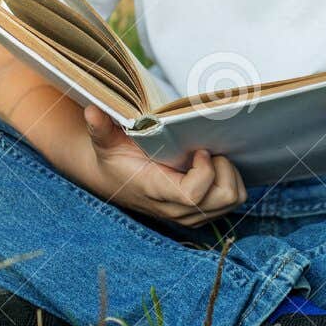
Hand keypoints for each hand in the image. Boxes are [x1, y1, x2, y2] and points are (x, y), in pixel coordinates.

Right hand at [81, 105, 245, 226]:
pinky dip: (230, 182)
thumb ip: (101, 128)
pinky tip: (215, 166)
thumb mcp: (105, 141)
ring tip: (214, 157)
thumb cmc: (114, 158)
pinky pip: (231, 202)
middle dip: (226, 170)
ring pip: (232, 200)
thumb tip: (92, 111)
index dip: (206, 171)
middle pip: (223, 198)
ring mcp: (190, 214)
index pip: (194, 194)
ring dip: (231, 176)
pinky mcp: (199, 213)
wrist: (113, 180)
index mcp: (158, 190)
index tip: (200, 149)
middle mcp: (177, 209)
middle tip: (210, 151)